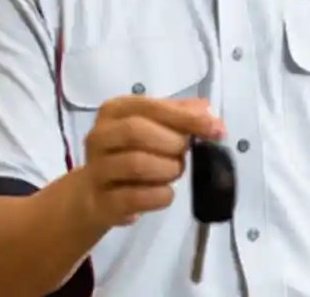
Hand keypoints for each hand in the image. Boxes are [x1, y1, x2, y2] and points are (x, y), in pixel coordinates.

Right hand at [79, 97, 225, 228]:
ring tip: (173, 172)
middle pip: (137, 132)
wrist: (94, 196)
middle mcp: (99, 136)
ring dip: (167, 170)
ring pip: (136, 164)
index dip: (186, 118)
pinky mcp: (101, 202)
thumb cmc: (129, 153)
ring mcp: (96, 170)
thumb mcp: (152, 127)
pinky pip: (136, 197)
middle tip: (184, 154)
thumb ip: (181, 116)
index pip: (152, 107)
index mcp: (115, 110)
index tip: (214, 129)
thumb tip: (210, 112)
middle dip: (172, 144)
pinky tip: (164, 193)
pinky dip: (160, 195)